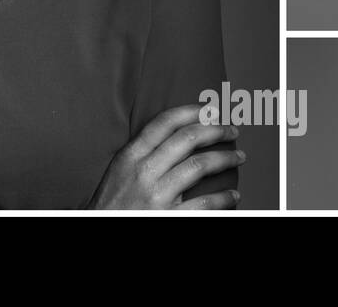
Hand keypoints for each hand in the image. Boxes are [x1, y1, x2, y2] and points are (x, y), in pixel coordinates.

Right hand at [87, 104, 243, 208]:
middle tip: (231, 130)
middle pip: (187, 139)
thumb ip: (140, 154)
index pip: (164, 122)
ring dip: (225, 159)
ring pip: (199, 166)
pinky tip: (233, 196)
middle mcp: (143, 171)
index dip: (191, 111)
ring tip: (239, 157)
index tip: (210, 109)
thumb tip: (173, 137)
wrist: (98, 228)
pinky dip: (223, 198)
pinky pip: (203, 204)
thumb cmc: (110, 205)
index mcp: (130, 156)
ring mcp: (156, 195)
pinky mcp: (169, 217)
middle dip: (215, 130)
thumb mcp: (118, 171)